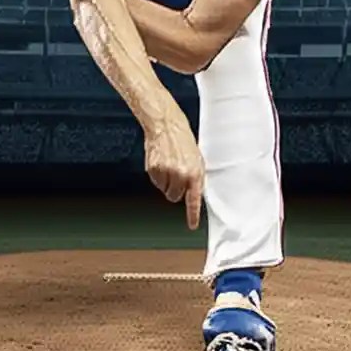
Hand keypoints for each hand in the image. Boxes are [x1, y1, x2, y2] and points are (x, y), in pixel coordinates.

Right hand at [143, 109, 204, 229]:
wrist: (166, 124)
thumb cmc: (183, 138)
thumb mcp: (197, 158)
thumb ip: (196, 177)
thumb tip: (194, 192)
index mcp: (195, 173)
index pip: (194, 200)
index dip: (192, 215)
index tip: (191, 225)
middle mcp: (180, 175)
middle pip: (174, 197)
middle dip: (176, 190)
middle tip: (176, 175)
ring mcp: (165, 173)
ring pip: (164, 190)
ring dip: (166, 181)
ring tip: (169, 164)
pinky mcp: (153, 170)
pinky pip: (156, 181)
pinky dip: (158, 175)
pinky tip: (161, 161)